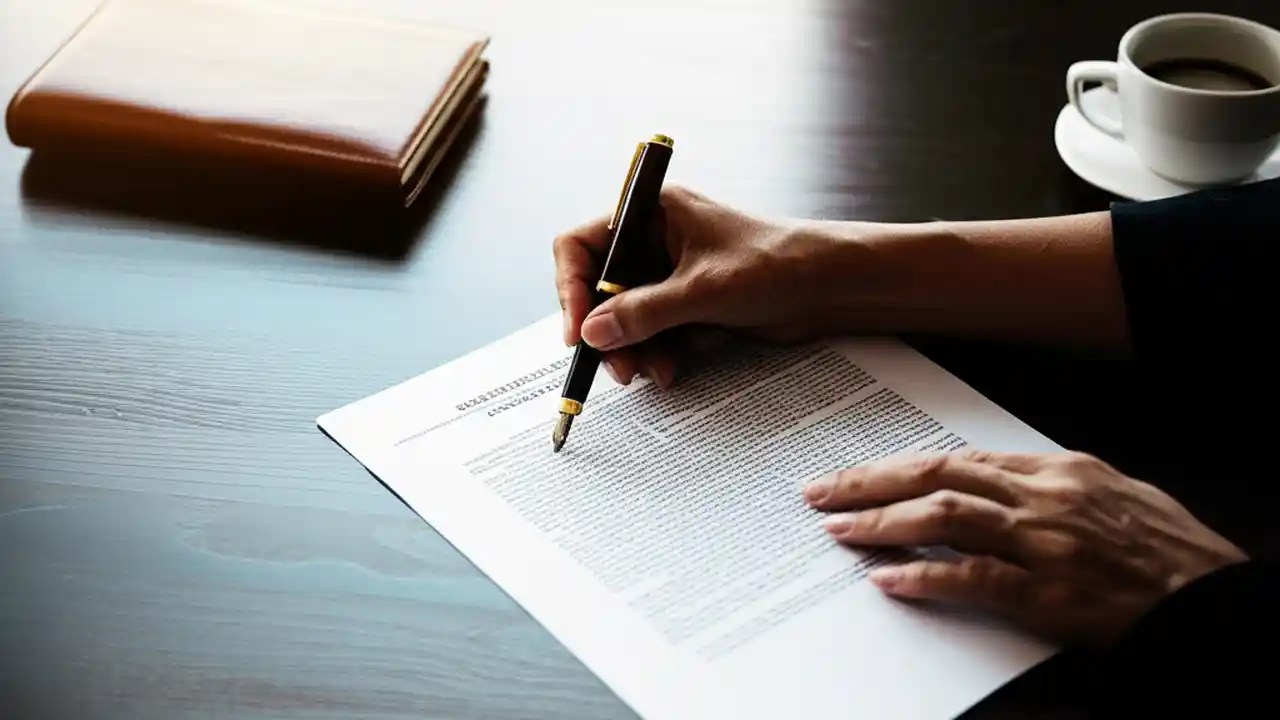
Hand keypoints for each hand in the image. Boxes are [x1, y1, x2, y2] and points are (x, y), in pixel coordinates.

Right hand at [553, 186, 855, 387]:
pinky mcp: (687, 305)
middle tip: (619, 366)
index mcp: (650, 213)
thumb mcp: (702, 290)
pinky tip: (676, 368)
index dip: (570, 288)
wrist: (830, 287)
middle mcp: (653, 240)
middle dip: (608, 331)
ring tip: (655, 372)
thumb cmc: (776, 263)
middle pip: (600, 290)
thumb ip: (643, 312)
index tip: (577, 330)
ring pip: (626, 319)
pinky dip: (660, 353)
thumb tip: (592, 332)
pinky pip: (654, 333)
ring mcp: (670, 275)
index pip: (581, 246)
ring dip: (636, 349)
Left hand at [803, 448, 1247, 644]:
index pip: (955, 457)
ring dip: (883, 523)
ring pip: (945, 517)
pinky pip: (973, 578)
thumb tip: (981, 484)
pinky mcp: (1050, 592)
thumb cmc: (1164, 549)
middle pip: (937, 475)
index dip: (897, 465)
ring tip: (839, 531)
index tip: (855, 474)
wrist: (1212, 598)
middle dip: (869, 482)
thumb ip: (1041, 486)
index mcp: (1054, 468)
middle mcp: (1044, 496)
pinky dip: (925, 576)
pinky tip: (888, 579)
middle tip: (821, 493)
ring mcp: (1046, 542)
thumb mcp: (1106, 493)